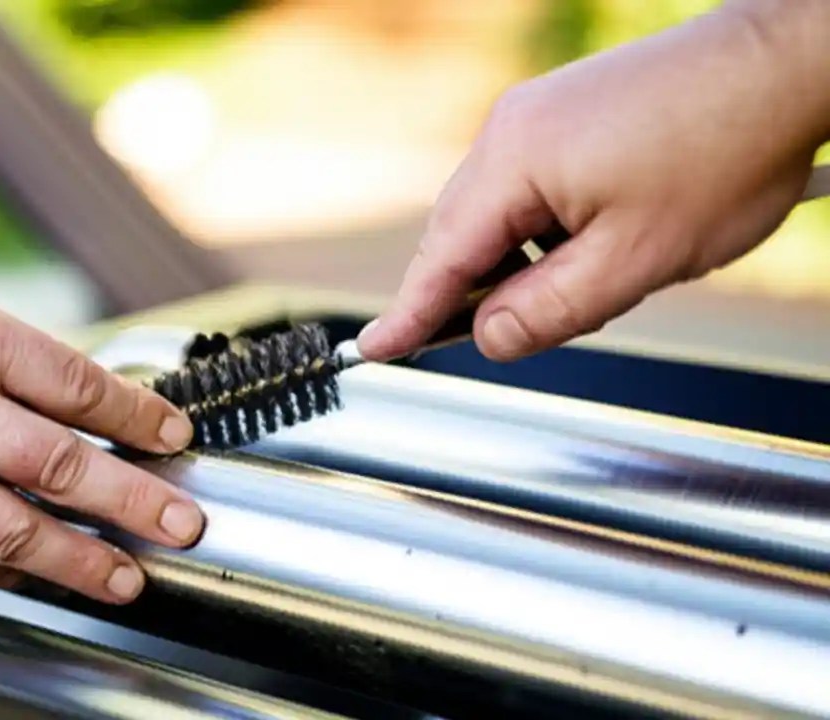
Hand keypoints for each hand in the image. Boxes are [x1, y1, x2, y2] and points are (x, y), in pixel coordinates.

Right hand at [0, 254, 202, 603]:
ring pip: (17, 528)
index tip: (175, 437)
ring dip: (82, 559)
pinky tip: (35, 577)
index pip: (80, 384)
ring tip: (128, 578)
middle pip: (64, 462)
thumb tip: (66, 398)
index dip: (139, 416)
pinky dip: (3, 569)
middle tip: (185, 522)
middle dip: (137, 500)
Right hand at [358, 0, 829, 362]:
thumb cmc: (726, 150)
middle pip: (462, 234)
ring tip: (583, 290)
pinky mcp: (564, 115)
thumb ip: (549, 310)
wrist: (787, 63)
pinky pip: (527, 188)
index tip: (372, 350)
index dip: (408, 314)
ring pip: (498, 214)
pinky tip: (589, 250)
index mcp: (514, 161)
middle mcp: (510, 130)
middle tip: (502, 340)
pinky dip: (541, 232)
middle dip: (473, 293)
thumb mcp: (635, 260)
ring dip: (519, 264)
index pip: (441, 257)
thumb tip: (489, 338)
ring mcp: (536, 116)